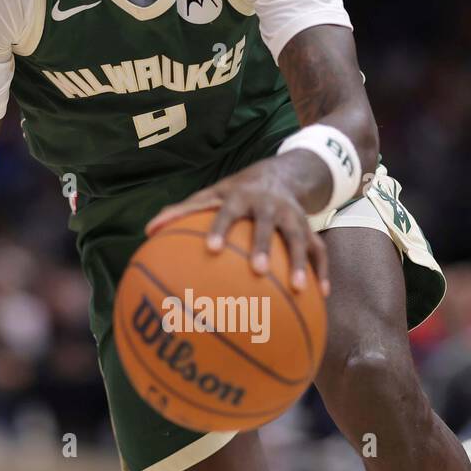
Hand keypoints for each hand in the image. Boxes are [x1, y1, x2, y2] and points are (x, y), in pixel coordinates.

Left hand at [144, 157, 330, 295]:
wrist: (280, 174)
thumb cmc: (234, 194)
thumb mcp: (210, 196)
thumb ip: (180, 212)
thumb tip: (147, 231)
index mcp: (240, 197)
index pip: (227, 213)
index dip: (220, 229)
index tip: (211, 249)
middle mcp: (268, 205)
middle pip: (266, 225)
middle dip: (263, 246)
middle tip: (257, 271)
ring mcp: (292, 216)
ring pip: (298, 238)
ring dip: (300, 262)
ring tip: (301, 289)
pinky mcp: (309, 228)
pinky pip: (319, 250)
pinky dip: (323, 271)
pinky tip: (322, 295)